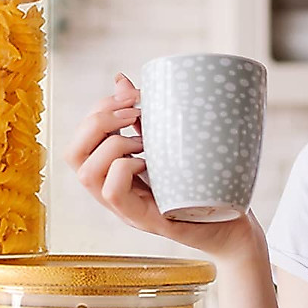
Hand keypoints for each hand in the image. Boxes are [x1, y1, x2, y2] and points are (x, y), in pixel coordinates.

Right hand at [65, 72, 265, 263]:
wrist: (233, 226)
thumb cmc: (204, 186)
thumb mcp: (171, 143)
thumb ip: (144, 117)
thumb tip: (120, 80)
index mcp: (114, 172)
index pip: (79, 140)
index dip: (98, 110)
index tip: (133, 96)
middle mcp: (112, 192)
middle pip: (73, 155)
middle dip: (99, 122)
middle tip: (134, 113)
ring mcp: (126, 209)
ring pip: (87, 174)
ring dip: (114, 145)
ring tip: (145, 141)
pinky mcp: (145, 221)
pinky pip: (113, 193)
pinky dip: (126, 169)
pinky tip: (149, 163)